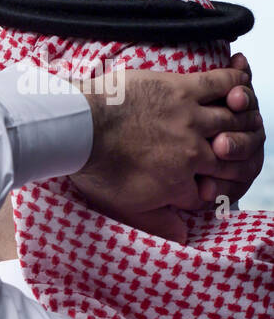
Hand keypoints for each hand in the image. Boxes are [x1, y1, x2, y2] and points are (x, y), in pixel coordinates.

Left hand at [72, 66, 257, 242]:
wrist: (76, 128)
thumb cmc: (94, 168)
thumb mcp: (124, 208)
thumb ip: (157, 223)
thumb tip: (183, 237)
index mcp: (179, 183)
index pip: (208, 192)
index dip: (208, 191)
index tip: (202, 187)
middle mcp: (192, 152)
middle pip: (231, 157)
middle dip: (235, 158)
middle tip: (226, 151)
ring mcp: (190, 119)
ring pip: (234, 122)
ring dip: (242, 124)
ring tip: (238, 124)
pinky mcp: (182, 89)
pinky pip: (221, 82)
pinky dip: (237, 82)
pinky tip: (238, 86)